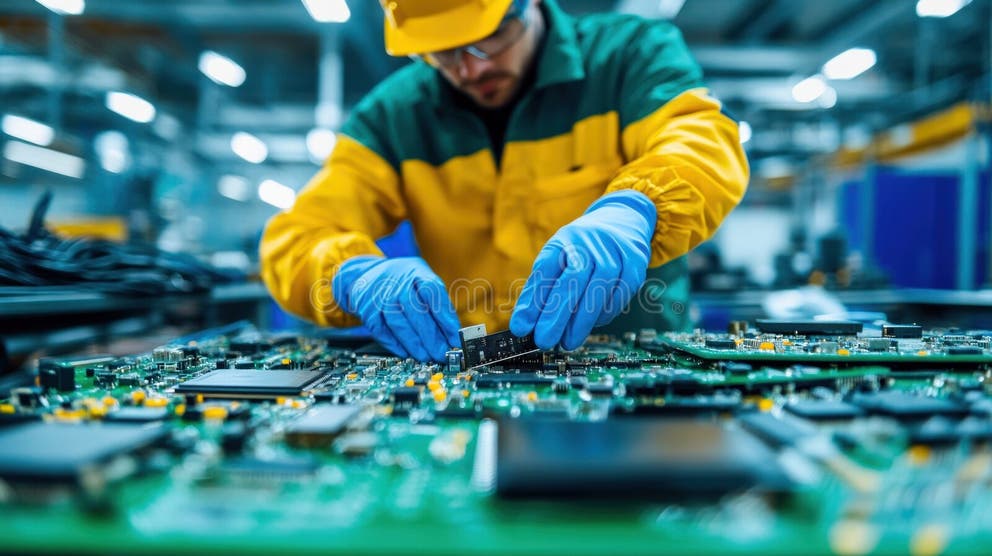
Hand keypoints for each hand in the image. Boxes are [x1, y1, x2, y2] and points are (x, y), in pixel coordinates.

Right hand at [332, 256, 460, 360]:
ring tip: (426, 356)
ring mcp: (380, 296)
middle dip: (431, 336)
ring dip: (413, 343)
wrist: (370, 274)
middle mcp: (397, 283)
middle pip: (416, 311)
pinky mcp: (367, 311)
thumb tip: (452, 334)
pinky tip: (406, 353)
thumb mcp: (423, 281)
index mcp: (417, 274)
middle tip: (442, 353)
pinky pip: (381, 331)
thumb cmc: (405, 282)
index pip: (433, 293)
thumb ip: (438, 303)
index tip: (454, 336)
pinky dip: (394, 344)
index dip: (445, 317)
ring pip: (398, 323)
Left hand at [510, 190, 654, 349]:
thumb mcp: (559, 256)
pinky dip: (604, 314)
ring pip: (598, 290)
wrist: (621, 221)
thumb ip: (544, 286)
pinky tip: (592, 324)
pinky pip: (618, 296)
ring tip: (567, 342)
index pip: (544, 271)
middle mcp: (588, 243)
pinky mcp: (634, 264)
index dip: (531, 301)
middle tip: (544, 340)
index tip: (520, 327)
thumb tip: (528, 324)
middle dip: (556, 314)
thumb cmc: (582, 249)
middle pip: (572, 280)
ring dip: (581, 321)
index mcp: (563, 240)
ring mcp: (614, 252)